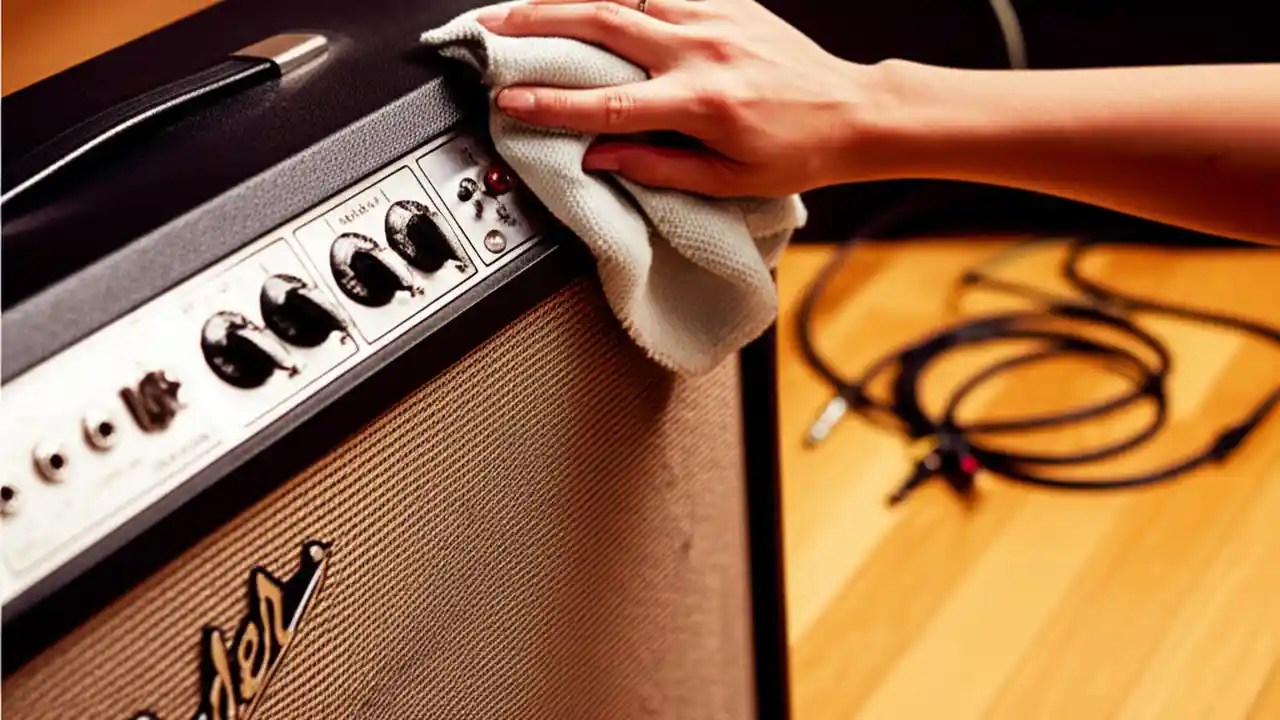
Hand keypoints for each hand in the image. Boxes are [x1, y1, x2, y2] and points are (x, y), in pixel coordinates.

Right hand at [477, 0, 881, 196]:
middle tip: (495, 25)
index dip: (550, 101)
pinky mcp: (729, 1)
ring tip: (532, 7)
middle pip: (602, 23)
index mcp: (701, 103)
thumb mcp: (728, 180)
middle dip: (539, 22)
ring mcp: (715, 17)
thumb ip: (657, 167)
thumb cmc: (797, 150)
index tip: (509, 97)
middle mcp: (703, 50)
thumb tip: (599, 156)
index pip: (606, 102)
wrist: (853, 113)